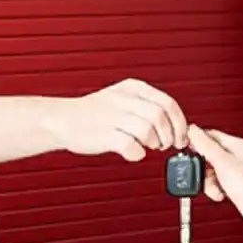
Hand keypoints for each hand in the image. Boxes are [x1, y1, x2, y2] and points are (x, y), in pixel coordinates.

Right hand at [47, 79, 188, 161]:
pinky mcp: (105, 135)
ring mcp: (114, 117)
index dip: (180, 123)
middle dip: (169, 135)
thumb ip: (147, 107)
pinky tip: (133, 152)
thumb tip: (175, 125)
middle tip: (165, 145)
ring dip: (154, 143)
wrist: (61, 119)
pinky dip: (137, 153)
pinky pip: (131, 146)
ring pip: (149, 130)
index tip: (181, 136)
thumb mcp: (123, 98)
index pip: (168, 103)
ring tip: (148, 146)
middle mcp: (125, 99)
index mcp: (133, 88)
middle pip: (161, 117)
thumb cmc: (94, 113)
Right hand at [187, 124, 242, 231]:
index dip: (197, 142)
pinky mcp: (236, 185)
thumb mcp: (222, 162)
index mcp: (238, 145)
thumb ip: (205, 145)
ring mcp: (238, 172)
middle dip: (204, 168)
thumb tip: (193, 130)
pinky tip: (221, 193)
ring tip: (216, 187)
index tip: (187, 149)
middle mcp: (239, 157)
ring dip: (209, 182)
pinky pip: (218, 183)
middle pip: (210, 155)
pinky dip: (216, 189)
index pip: (212, 135)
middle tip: (205, 175)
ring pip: (213, 171)